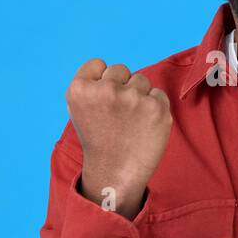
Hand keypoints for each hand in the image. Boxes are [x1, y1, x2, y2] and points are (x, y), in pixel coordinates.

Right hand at [65, 59, 171, 218]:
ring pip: (141, 80)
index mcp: (79, 89)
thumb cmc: (98, 139)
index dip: (101, 81)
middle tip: (117, 115)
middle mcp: (105, 90)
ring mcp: (132, 98)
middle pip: (120, 69)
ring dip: (139, 96)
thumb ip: (90, 84)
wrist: (115, 173)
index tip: (101, 102)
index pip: (97, 64)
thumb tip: (109, 69)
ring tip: (130, 122)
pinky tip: (144, 126)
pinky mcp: (156, 108)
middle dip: (121, 87)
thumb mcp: (78, 110)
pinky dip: (154, 108)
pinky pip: (158, 94)